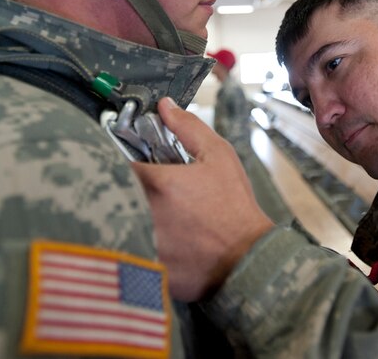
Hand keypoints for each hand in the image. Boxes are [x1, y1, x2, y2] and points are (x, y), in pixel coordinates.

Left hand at [133, 97, 274, 300]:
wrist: (251, 258)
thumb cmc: (235, 206)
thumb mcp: (218, 157)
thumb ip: (188, 128)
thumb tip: (165, 106)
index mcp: (159, 183)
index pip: (126, 165)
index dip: (136, 166)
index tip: (149, 170)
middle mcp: (145, 214)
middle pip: (126, 197)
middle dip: (141, 196)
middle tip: (170, 201)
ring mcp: (145, 246)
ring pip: (132, 226)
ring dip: (147, 223)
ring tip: (177, 226)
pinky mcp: (148, 272)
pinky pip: (140, 257)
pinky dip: (153, 252)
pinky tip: (177, 249)